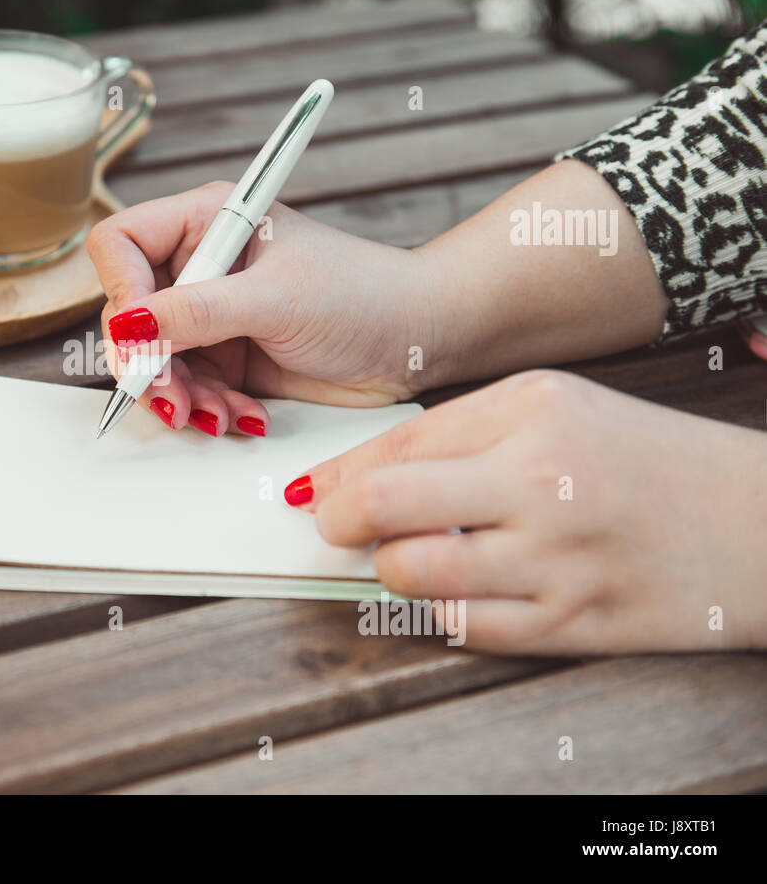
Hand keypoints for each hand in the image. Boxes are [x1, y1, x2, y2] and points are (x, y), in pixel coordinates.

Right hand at [86, 182, 434, 435]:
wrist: (419, 341)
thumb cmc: (365, 295)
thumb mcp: (277, 300)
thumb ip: (198, 312)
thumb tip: (127, 326)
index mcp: (208, 221)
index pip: (122, 245)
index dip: (121, 291)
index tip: (140, 337)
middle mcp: (201, 265)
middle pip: (129, 313)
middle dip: (148, 362)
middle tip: (171, 397)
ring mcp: (212, 315)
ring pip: (154, 362)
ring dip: (180, 397)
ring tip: (217, 416)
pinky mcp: (227, 359)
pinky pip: (189, 391)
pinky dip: (209, 410)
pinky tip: (244, 417)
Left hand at [285, 370, 766, 653]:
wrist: (758, 521)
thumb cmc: (641, 458)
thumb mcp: (553, 408)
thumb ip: (457, 433)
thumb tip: (354, 475)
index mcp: (532, 410)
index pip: (394, 445)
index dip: (335, 475)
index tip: (313, 493)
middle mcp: (541, 480)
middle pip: (383, 506)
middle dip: (338, 522)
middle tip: (335, 528)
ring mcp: (558, 558)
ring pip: (411, 575)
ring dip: (389, 570)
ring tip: (404, 558)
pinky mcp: (573, 623)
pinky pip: (464, 628)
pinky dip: (444, 612)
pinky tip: (460, 591)